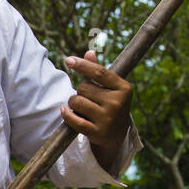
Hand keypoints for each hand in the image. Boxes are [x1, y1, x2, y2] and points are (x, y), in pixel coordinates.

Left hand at [62, 49, 132, 172]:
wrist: (116, 135)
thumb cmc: (111, 105)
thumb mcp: (110, 88)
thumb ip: (98, 71)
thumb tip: (89, 52)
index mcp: (123, 88)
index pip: (99, 72)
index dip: (82, 65)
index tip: (68, 60)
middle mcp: (117, 103)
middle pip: (84, 88)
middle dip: (80, 91)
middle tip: (87, 98)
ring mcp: (107, 119)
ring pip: (77, 102)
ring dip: (73, 104)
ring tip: (82, 108)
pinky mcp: (97, 132)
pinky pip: (74, 120)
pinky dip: (67, 115)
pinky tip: (64, 111)